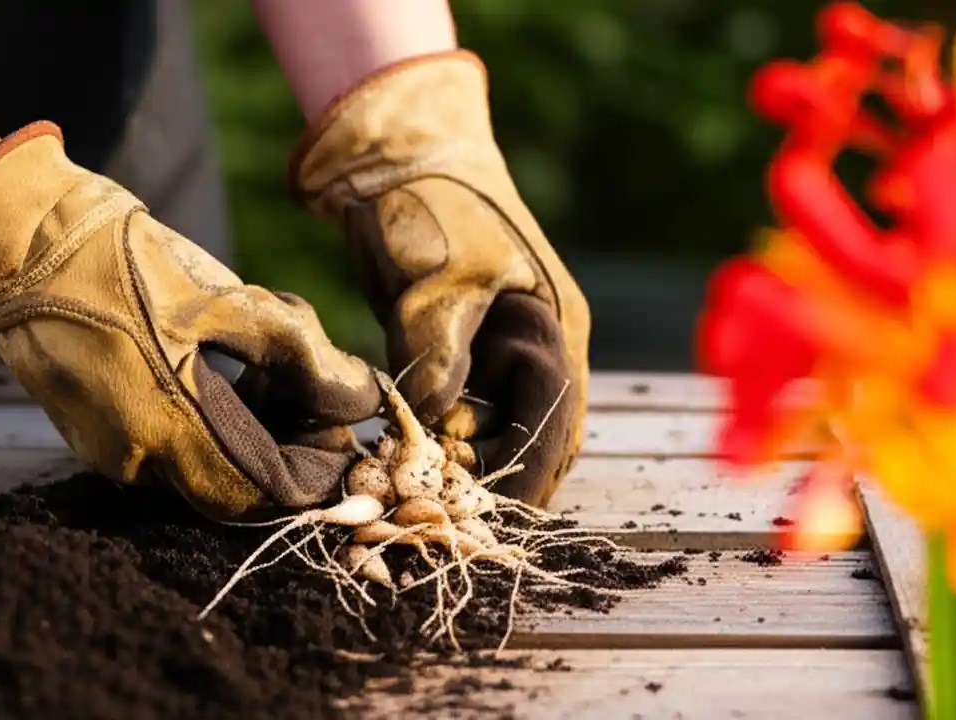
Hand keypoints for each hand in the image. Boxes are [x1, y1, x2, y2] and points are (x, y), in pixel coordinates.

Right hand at [0, 122, 381, 519]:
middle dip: (283, 452)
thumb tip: (362, 394)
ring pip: (200, 467)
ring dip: (247, 434)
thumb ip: (299, 354)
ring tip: (272, 373)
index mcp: (167, 428)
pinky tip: (224, 372)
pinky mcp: (92, 432)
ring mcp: (106, 450)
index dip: (310, 476)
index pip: (259, 494)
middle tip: (316, 403)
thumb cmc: (122, 261)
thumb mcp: (223, 298)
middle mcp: (133, 459)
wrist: (21, 241)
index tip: (341, 440)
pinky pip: (165, 447)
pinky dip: (206, 423)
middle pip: (232, 486)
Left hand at [291, 51, 589, 506]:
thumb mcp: (440, 279)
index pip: (554, 416)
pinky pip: (467, 406)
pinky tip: (419, 456)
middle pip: (540, 431)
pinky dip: (448, 435)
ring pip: (504, 423)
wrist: (400, 157)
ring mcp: (503, 344)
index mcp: (553, 324)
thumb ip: (439, 350)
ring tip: (435, 495)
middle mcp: (539, 342)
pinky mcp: (465, 346)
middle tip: (460, 518)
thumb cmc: (432, 205)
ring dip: (475, 459)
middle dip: (506, 477)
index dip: (527, 469)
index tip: (490, 512)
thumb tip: (432, 420)